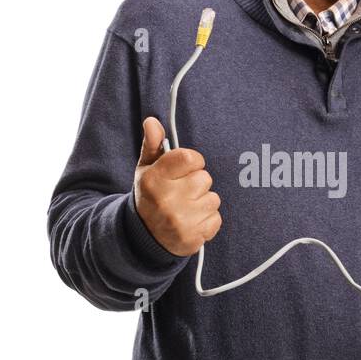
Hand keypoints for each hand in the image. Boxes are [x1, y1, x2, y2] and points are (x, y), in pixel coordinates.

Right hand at [133, 116, 222, 256]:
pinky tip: (191, 222)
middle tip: (182, 193)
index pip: (190, 158)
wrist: (144, 237)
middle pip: (205, 179)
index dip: (192, 163)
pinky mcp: (192, 238)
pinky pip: (216, 219)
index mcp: (154, 179)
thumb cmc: (150, 196)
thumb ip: (152, 145)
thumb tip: (152, 121)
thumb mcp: (146, 170)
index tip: (185, 170)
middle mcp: (166, 199)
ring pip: (213, 199)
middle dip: (197, 184)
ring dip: (203, 203)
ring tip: (186, 209)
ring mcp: (180, 220)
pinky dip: (207, 221)